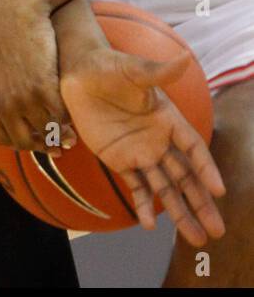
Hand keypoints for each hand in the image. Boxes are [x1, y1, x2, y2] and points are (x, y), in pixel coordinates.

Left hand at [0, 0, 71, 152]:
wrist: (12, 9)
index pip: (4, 139)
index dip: (24, 144)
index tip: (37, 142)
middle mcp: (2, 106)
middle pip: (25, 142)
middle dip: (44, 146)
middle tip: (59, 144)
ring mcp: (22, 99)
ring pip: (46, 131)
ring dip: (60, 134)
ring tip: (70, 133)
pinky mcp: (43, 88)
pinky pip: (60, 115)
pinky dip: (68, 119)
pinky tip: (72, 115)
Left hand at [60, 47, 225, 245]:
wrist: (78, 74)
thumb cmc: (108, 67)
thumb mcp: (133, 70)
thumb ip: (158, 72)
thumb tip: (184, 57)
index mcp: (168, 120)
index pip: (193, 149)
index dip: (206, 168)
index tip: (219, 190)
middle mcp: (159, 140)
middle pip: (185, 176)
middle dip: (201, 202)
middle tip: (218, 229)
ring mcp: (140, 152)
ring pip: (165, 187)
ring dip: (180, 212)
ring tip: (197, 238)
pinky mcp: (119, 159)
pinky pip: (136, 186)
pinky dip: (143, 204)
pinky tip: (149, 224)